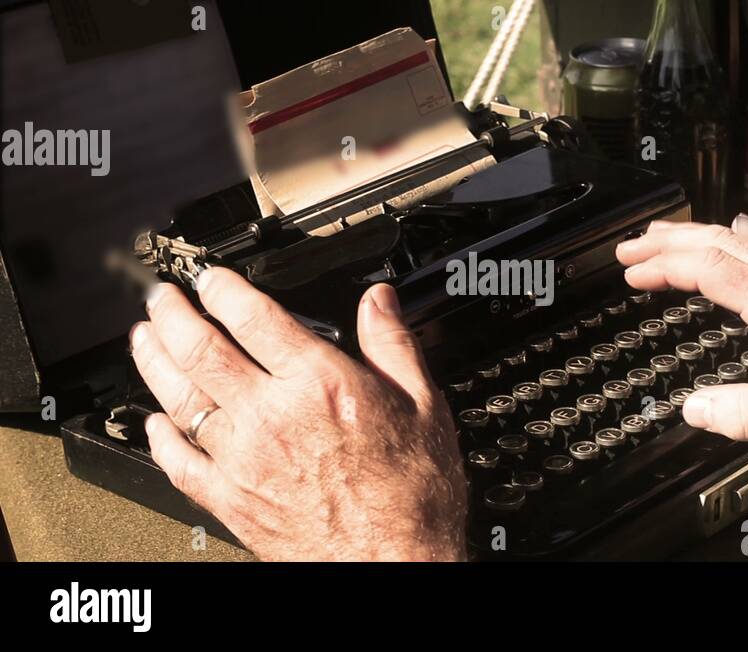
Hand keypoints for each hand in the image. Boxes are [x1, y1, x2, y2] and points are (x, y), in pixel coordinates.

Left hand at [130, 269, 465, 559]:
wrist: (395, 564)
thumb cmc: (412, 496)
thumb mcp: (423, 406)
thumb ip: (393, 345)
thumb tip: (379, 302)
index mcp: (319, 384)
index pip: (254, 317)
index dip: (223, 288)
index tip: (211, 277)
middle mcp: (272, 415)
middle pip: (201, 349)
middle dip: (174, 314)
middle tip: (162, 297)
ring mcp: (243, 459)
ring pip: (179, 398)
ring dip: (154, 362)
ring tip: (144, 339)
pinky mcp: (230, 500)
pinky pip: (178, 462)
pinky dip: (159, 438)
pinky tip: (154, 422)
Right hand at [616, 218, 747, 448]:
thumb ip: (745, 415)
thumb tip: (694, 409)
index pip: (708, 268)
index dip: (663, 266)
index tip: (631, 273)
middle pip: (718, 240)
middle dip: (667, 241)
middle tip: (630, 247)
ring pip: (741, 238)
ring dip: (696, 235)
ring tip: (663, 237)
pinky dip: (730, 240)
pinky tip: (733, 238)